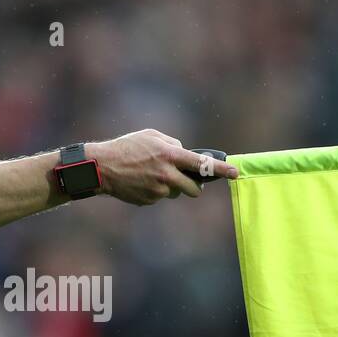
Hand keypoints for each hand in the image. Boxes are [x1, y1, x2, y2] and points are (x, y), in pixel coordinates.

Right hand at [85, 129, 239, 205]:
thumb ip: (172, 144)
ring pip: (175, 194)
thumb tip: (185, 154)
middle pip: (193, 190)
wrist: (101, 168)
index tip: (236, 173)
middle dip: (193, 187)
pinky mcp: (149, 201)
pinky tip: (140, 182)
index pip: (202, 164)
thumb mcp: (151, 135)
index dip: (221, 169)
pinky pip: (160, 197)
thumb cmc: (127, 147)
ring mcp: (158, 190)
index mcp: (170, 155)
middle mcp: (167, 174)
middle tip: (185, 181)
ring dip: (170, 187)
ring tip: (150, 175)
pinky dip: (154, 191)